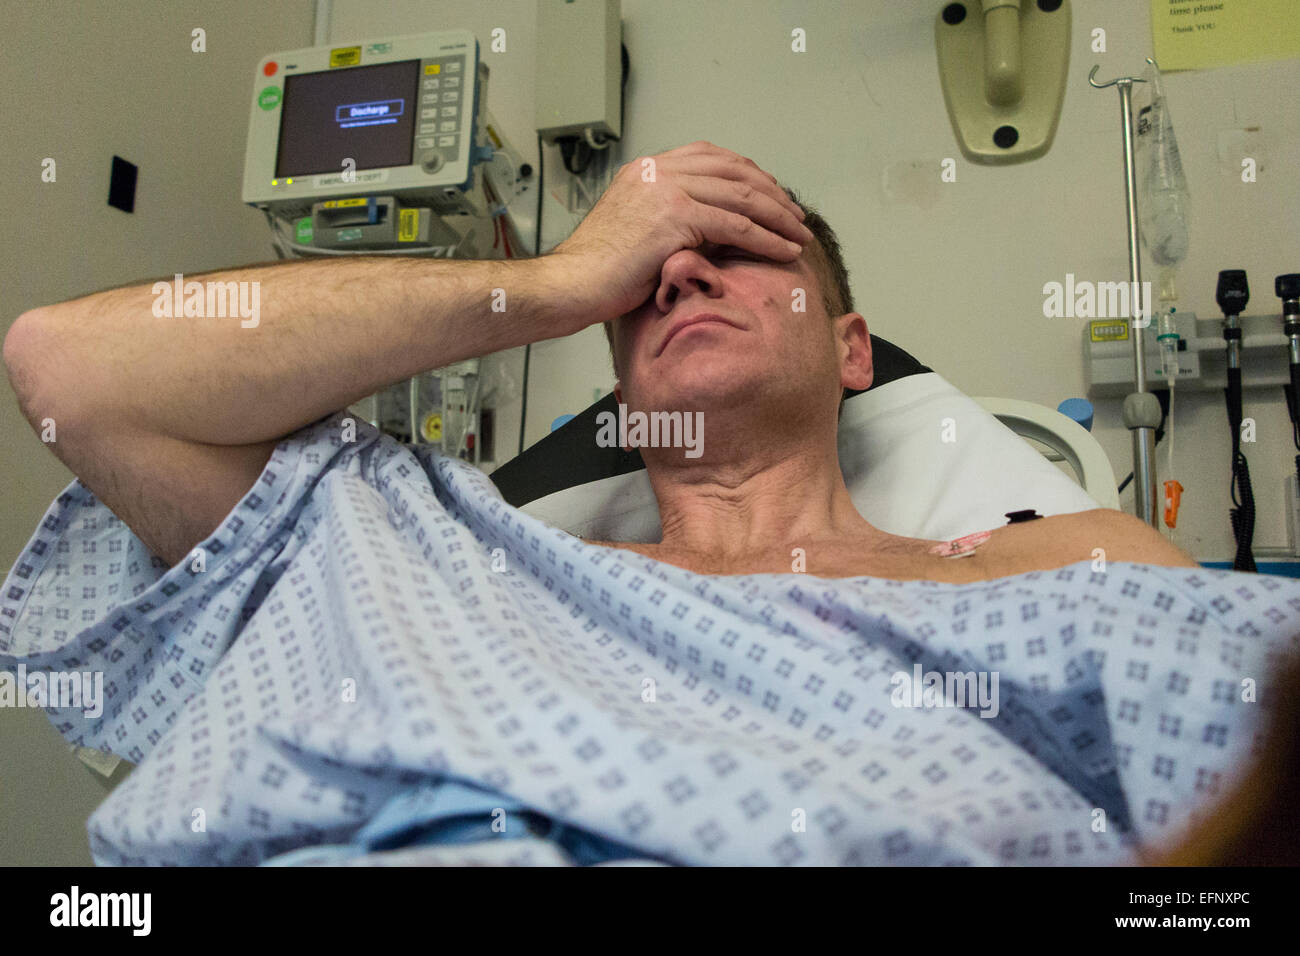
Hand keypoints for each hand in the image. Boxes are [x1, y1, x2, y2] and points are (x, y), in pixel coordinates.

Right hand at [548, 141, 812, 327]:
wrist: (573, 283)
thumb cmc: (600, 271)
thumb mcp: (637, 229)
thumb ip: (669, 216)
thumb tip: (707, 228)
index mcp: (648, 168)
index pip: (713, 157)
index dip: (750, 175)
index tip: (773, 196)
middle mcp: (659, 170)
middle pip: (734, 171)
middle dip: (772, 195)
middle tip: (796, 217)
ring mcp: (667, 190)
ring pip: (742, 196)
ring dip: (778, 217)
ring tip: (800, 235)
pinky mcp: (675, 217)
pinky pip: (736, 226)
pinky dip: (767, 239)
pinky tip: (785, 251)